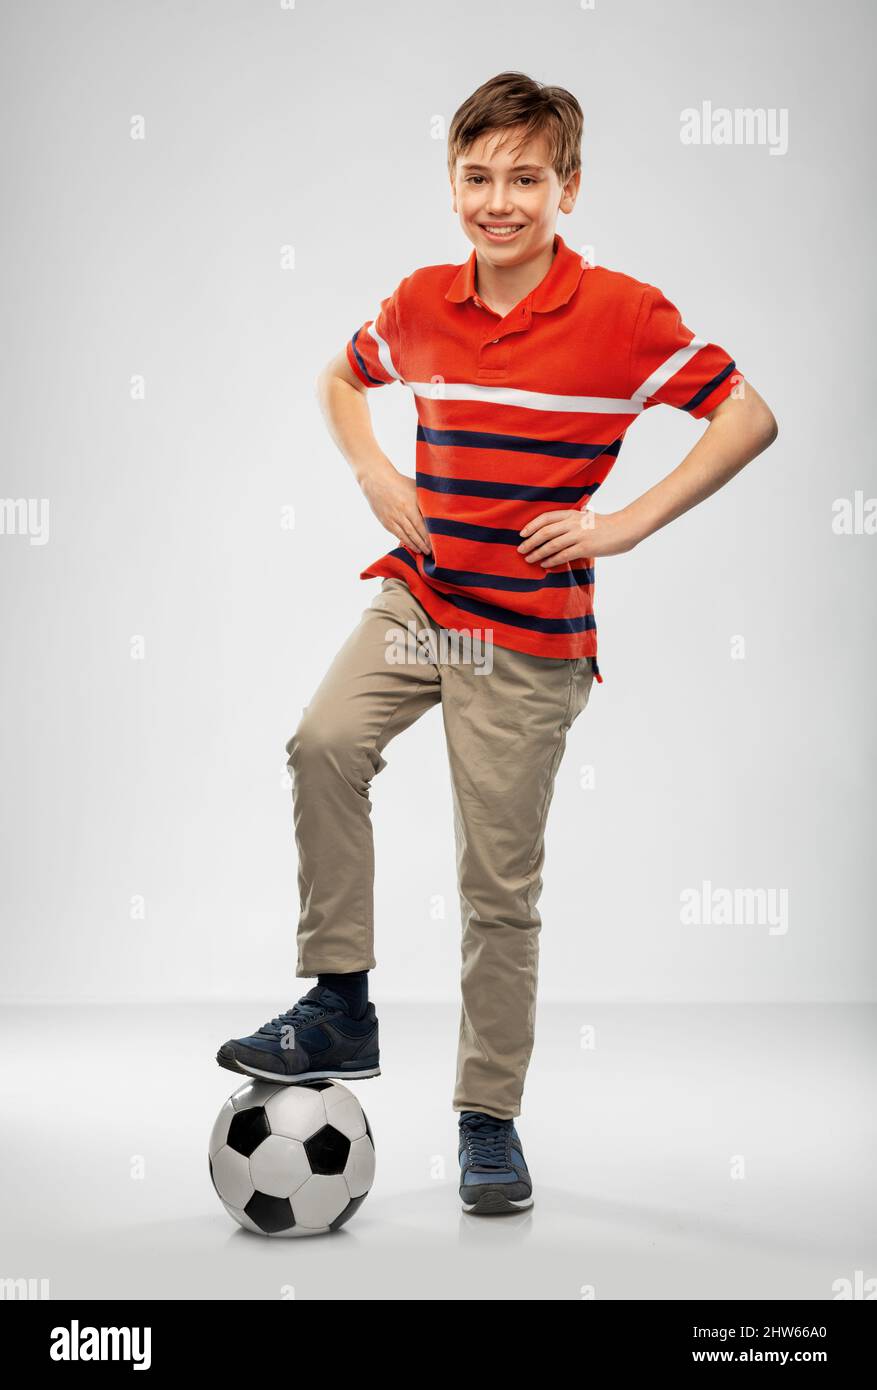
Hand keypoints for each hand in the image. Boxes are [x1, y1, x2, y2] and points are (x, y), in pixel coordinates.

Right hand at [360, 464, 431, 554]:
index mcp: (411, 504)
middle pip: (416, 532)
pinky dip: (405, 542)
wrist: (376, 480)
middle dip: (424, 543)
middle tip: (432, 552)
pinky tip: (411, 546)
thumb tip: (439, 507)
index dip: (429, 535)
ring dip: (415, 545)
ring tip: (423, 552)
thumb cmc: (399, 482)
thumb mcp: (415, 487)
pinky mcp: (386, 522)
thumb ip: (425, 498)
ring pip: (406, 535)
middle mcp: (402, 512)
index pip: (423, 524)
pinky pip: (397, 534)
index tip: (437, 543)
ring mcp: (393, 518)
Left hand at [517, 508, 637, 564]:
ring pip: (551, 545)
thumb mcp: (584, 518)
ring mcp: (579, 535)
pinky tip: (545, 565)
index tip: (521, 534)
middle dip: (530, 542)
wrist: (624, 529)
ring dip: (538, 553)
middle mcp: (573, 523)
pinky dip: (552, 561)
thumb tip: (553, 529)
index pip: (546, 517)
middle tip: (520, 550)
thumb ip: (570, 521)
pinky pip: (563, 555)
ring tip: (529, 559)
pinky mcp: (585, 547)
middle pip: (545, 532)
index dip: (531, 526)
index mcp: (571, 513)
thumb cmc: (604, 525)